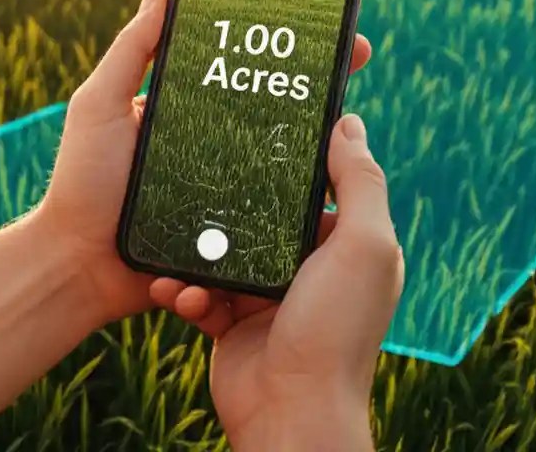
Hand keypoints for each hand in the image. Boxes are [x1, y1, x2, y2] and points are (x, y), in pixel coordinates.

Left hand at [33, 0, 374, 323]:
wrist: (78, 264)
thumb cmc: (82, 182)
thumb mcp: (99, 105)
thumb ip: (129, 52)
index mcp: (186, 111)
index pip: (241, 69)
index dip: (280, 46)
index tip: (320, 20)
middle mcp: (211, 146)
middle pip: (274, 110)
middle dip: (317, 83)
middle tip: (352, 56)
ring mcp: (224, 188)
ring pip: (284, 161)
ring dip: (320, 142)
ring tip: (350, 116)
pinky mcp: (233, 231)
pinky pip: (274, 212)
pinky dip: (302, 200)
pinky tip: (332, 183)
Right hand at [150, 114, 402, 450]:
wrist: (291, 412)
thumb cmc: (335, 329)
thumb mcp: (363, 245)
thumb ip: (359, 182)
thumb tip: (349, 123)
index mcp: (346, 246)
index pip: (314, 188)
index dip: (285, 162)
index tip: (249, 131)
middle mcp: (310, 269)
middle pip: (262, 215)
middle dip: (228, 202)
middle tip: (195, 176)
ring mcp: (269, 297)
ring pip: (223, 251)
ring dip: (196, 249)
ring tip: (176, 246)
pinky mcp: (233, 323)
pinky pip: (200, 291)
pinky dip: (183, 288)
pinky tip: (172, 288)